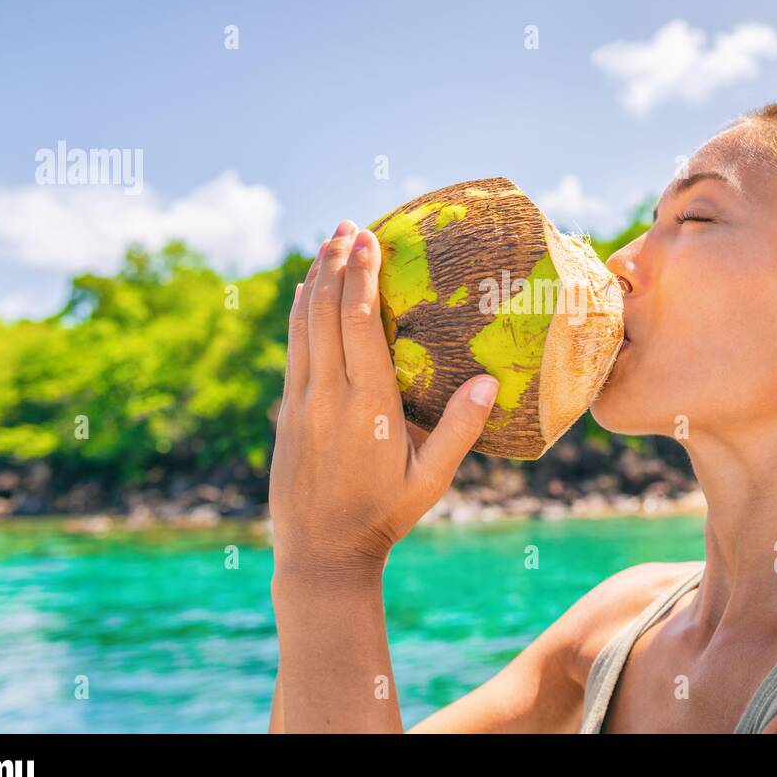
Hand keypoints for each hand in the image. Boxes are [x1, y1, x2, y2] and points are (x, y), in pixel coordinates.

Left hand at [269, 219, 497, 581]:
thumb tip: (489, 382)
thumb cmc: (384, 515)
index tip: (369, 238)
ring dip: (314, 280)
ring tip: (327, 243)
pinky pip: (293, 348)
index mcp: (367, 404)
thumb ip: (460, 430)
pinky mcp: (287, 411)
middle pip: (326, 311)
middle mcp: (328, 394)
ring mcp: (302, 401)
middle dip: (337, 263)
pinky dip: (299, 312)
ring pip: (303, 324)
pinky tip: (306, 293)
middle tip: (349, 225)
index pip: (359, 323)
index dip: (361, 275)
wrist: (320, 552)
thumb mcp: (431, 480)